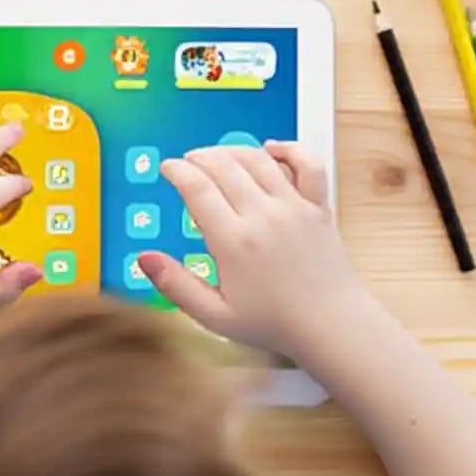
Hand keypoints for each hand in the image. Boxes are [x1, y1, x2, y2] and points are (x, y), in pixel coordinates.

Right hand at [137, 142, 367, 355]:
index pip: (197, 188)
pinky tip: (271, 149)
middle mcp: (263, 216)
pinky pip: (306, 164)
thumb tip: (144, 259)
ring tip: (217, 155)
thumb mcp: (214, 316)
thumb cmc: (275, 324)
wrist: (331, 326)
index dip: (177, 171)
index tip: (168, 168)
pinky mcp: (318, 207)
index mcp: (233, 242)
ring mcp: (293, 207)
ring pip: (258, 159)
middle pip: (224, 166)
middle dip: (199, 157)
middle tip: (188, 161)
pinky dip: (288, 149)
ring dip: (232, 150)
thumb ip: (176, 285)